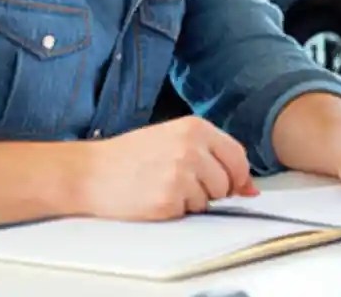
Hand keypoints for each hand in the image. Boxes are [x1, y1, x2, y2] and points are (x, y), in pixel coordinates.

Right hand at [80, 116, 257, 219]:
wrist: (90, 172)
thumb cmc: (130, 156)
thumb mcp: (173, 140)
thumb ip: (213, 157)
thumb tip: (249, 188)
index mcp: (195, 128)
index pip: (237, 155)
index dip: (237, 175)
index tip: (231, 184)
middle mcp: (192, 148)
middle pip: (227, 182)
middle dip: (212, 189)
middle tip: (181, 182)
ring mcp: (181, 174)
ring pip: (210, 200)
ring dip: (193, 200)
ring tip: (164, 186)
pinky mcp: (169, 199)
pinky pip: (189, 213)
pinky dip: (176, 210)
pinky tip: (155, 197)